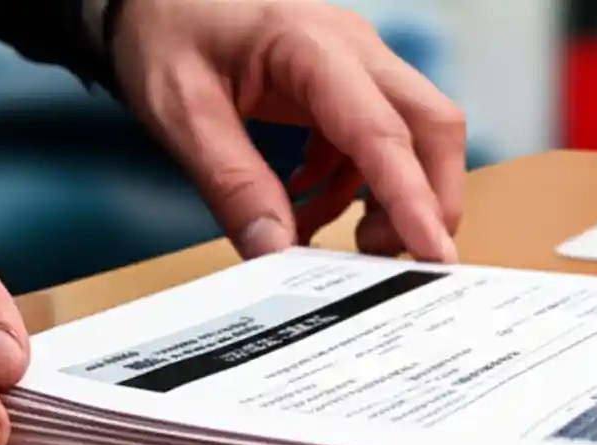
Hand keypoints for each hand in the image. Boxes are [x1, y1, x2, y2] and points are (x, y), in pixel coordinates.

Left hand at [108, 0, 464, 261]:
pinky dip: (356, 189)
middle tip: (399, 260)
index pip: (381, 129)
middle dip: (430, 200)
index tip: (431, 251)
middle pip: (431, 127)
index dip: (412, 196)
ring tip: (342, 244)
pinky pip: (375, 145)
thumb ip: (232, 183)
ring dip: (392, 199)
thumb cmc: (164, 33)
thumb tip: (275, 253)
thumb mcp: (182, 112)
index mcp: (311, 45)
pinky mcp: (344, 87)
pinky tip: (309, 211)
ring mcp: (354, 66)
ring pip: (413, 138)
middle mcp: (352, 49)